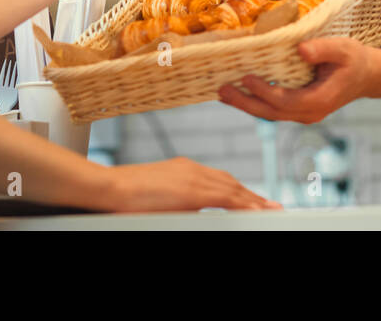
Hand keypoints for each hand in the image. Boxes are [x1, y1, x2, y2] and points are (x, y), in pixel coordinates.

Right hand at [105, 158, 280, 211]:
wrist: (108, 187)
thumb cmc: (124, 195)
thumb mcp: (157, 194)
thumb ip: (176, 199)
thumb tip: (188, 211)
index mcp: (184, 169)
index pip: (220, 179)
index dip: (240, 190)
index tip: (254, 199)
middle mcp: (192, 169)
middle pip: (231, 182)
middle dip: (252, 195)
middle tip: (272, 205)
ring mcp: (192, 177)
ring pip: (233, 189)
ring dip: (253, 200)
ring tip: (271, 210)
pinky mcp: (191, 191)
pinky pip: (226, 198)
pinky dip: (243, 204)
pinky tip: (255, 211)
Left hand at [217, 37, 374, 122]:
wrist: (366, 75)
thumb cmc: (354, 59)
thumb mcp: (343, 49)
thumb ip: (322, 49)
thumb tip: (300, 50)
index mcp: (320, 100)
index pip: (285, 100)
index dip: (264, 91)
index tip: (246, 77)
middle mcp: (310, 113)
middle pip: (272, 112)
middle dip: (245, 103)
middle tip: (222, 91)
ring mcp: (304, 114)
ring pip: (270, 114)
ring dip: (246, 105)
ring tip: (223, 93)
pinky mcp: (300, 110)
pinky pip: (274, 110)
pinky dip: (256, 103)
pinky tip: (240, 94)